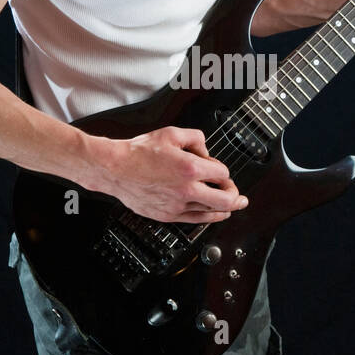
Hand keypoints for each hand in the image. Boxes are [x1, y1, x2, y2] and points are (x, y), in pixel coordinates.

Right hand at [95, 126, 249, 223]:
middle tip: (239, 195)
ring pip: (211, 213)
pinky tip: (214, 215)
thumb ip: (196, 138)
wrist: (115, 169)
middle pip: (225, 200)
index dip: (222, 170)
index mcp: (190, 169)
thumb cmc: (138, 152)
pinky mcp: (167, 215)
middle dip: (235, 196)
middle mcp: (186, 190)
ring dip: (225, 209)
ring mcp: (177, 205)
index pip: (222, 174)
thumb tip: (205, 151)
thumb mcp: (171, 133)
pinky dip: (208, 217)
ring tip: (232, 206)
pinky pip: (195, 220)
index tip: (215, 168)